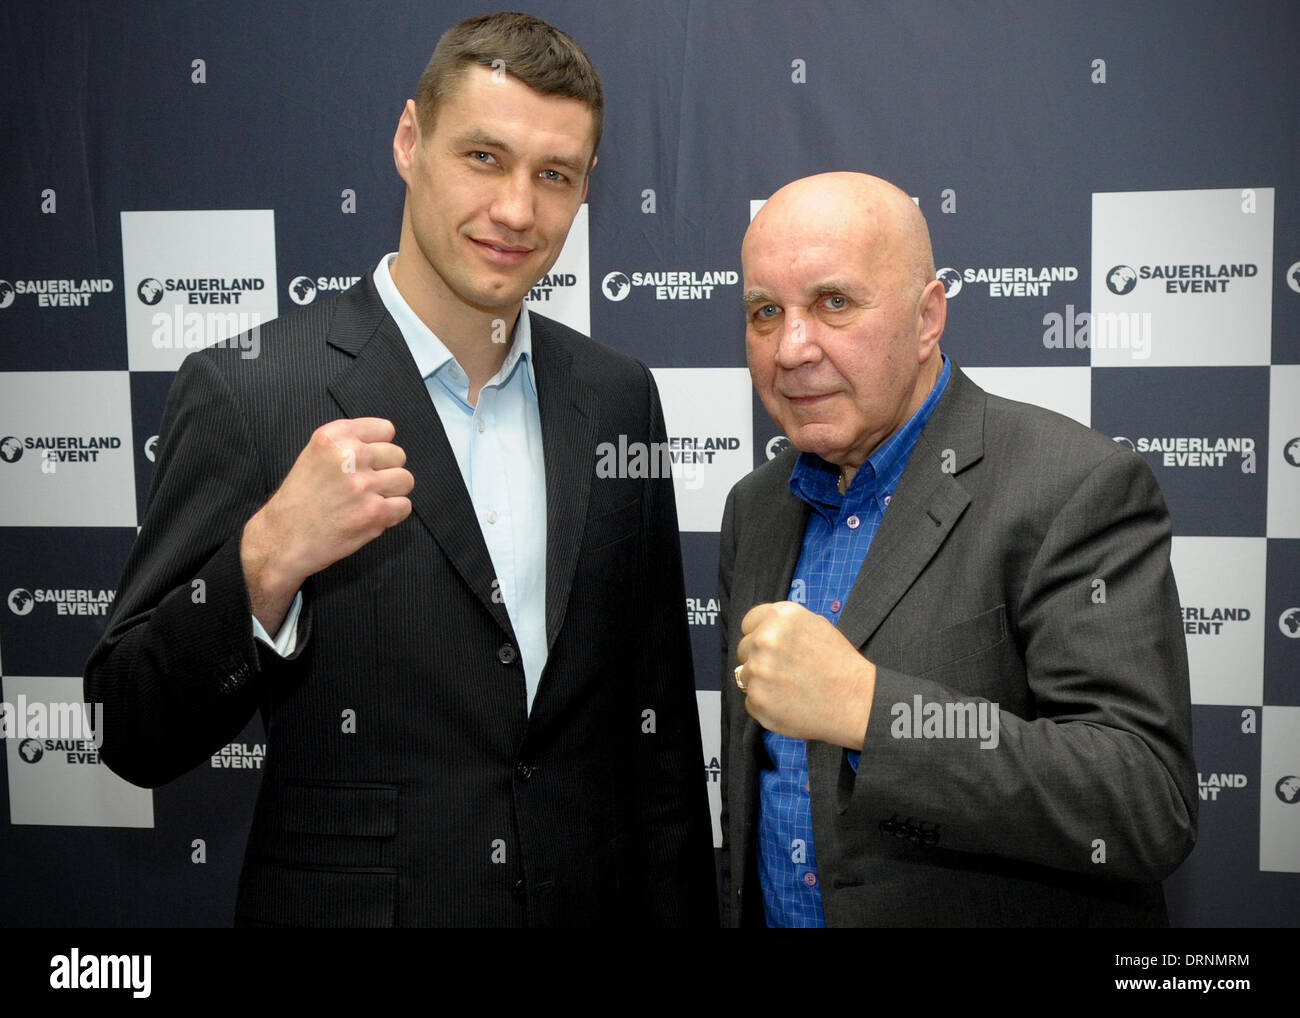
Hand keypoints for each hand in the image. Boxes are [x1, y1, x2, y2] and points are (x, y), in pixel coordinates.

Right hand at [241, 418, 413, 629]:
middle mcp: (349, 455)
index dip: (379, 448)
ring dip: (391, 493)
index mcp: (335, 436)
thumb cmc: (301, 497)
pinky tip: (369, 517)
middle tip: (363, 486)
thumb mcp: (316, 453)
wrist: (283, 538)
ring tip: (367, 501)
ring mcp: (363, 484)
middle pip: (398, 455)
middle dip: (386, 471)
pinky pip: (405, 506)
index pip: (385, 429)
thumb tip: (387, 444)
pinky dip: (392, 514)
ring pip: (405, 480)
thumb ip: (350, 443)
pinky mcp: (374, 512)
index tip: (365, 462)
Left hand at [735, 601, 875, 748]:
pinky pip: (751, 701)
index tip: (771, 648)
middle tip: (786, 671)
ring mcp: (758, 670)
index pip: (749, 623)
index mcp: (780, 616)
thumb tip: (762, 632)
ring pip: (745, 676)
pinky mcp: (757, 698)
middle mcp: (765, 638)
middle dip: (760, 659)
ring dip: (761, 683)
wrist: (855, 701)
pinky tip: (789, 703)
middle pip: (744, 649)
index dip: (759, 635)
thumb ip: (785, 626)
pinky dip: (766, 704)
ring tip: (790, 688)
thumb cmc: (840, 664)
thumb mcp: (817, 625)